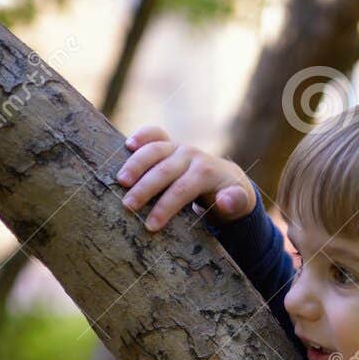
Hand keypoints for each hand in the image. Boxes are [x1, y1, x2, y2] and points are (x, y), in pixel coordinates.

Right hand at [116, 125, 254, 231]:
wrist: (226, 178)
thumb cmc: (227, 197)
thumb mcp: (237, 204)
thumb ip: (234, 203)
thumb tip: (224, 201)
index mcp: (206, 172)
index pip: (182, 189)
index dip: (166, 207)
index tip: (151, 225)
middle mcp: (191, 155)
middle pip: (165, 170)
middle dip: (145, 188)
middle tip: (128, 206)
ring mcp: (178, 147)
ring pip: (155, 150)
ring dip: (136, 164)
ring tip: (121, 181)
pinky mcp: (169, 144)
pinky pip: (155, 134)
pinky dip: (141, 135)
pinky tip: (127, 145)